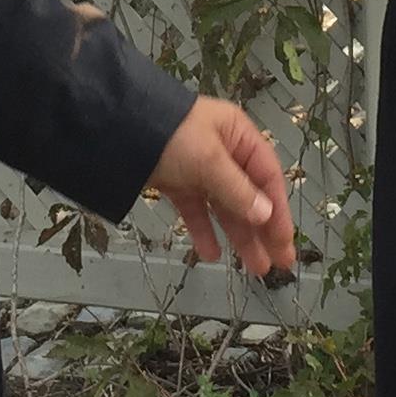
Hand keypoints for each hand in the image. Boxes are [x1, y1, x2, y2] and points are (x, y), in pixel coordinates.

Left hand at [145, 95, 295, 279]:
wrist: (111, 128)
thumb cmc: (170, 135)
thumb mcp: (208, 160)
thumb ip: (237, 190)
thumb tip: (267, 215)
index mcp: (238, 135)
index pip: (268, 177)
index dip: (279, 212)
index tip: (285, 243)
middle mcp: (223, 150)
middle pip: (250, 195)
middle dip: (263, 231)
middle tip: (278, 265)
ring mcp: (198, 167)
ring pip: (225, 207)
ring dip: (239, 236)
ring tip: (254, 268)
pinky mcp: (176, 181)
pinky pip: (196, 209)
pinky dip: (203, 230)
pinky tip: (211, 254)